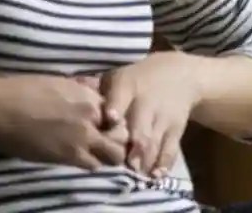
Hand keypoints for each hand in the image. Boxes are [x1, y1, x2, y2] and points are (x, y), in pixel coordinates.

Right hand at [0, 74, 129, 170]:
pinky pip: (94, 165)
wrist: (0, 109)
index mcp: (87, 94)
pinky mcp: (71, 155)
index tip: (102, 123)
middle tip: (103, 140)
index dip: (110, 118)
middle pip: (121, 131)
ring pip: (114, 153)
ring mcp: (83, 137)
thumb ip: (78, 90)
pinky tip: (80, 158)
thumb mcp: (57, 81)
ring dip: (107, 153)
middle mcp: (92, 114)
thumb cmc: (21, 90)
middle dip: (116, 136)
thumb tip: (88, 91)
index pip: (115, 109)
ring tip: (95, 152)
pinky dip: (92, 163)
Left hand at [98, 51, 205, 178]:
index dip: (116, 107)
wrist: (180, 76)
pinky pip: (170, 149)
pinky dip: (163, 163)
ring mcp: (162, 118)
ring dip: (144, 158)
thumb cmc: (138, 79)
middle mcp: (146, 103)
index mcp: (128, 87)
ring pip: (153, 140)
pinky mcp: (175, 131)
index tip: (110, 119)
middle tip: (122, 161)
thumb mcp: (118, 76)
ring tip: (135, 172)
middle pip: (139, 125)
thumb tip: (72, 90)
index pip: (121, 97)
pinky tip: (155, 174)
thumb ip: (96, 89)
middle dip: (131, 144)